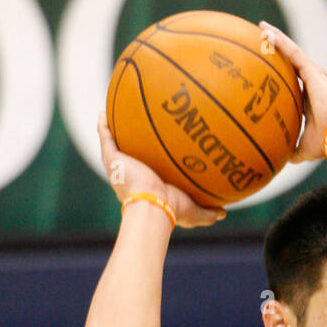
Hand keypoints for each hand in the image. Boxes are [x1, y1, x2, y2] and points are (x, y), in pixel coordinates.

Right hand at [97, 113, 226, 227]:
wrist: (153, 206)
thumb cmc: (172, 210)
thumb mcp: (194, 211)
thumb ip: (208, 212)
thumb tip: (223, 213)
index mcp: (147, 186)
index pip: (148, 171)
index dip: (151, 161)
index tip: (157, 149)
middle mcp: (132, 176)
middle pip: (131, 155)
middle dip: (133, 143)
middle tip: (138, 128)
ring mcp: (120, 168)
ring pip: (115, 145)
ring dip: (114, 130)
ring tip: (115, 113)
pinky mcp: (112, 161)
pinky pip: (106, 139)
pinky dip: (103, 126)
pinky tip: (103, 112)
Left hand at [257, 21, 326, 161]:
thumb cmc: (324, 143)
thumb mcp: (302, 148)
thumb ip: (291, 150)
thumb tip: (279, 159)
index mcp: (308, 96)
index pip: (291, 79)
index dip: (279, 72)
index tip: (265, 67)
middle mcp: (311, 81)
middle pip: (289, 60)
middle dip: (276, 48)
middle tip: (259, 38)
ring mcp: (312, 74)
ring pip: (290, 51)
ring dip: (276, 38)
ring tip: (261, 28)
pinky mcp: (312, 71)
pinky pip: (293, 52)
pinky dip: (280, 42)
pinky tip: (267, 33)